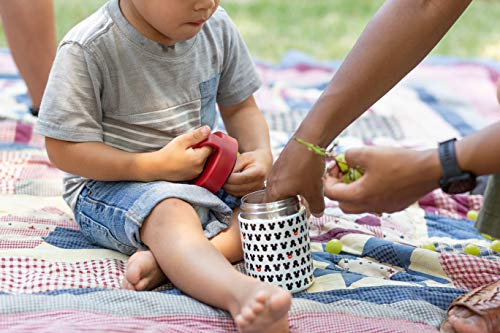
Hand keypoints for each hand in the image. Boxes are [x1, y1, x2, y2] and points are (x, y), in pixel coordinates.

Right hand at [146, 126, 212, 181]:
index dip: (206, 141)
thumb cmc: (167, 154)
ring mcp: (196, 174)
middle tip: (188, 146)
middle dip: (201, 148)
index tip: (197, 139)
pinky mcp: (192, 177)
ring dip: (198, 155)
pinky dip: (194, 162)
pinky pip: (198, 167)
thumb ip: (196, 135)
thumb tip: (208, 129)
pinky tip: (184, 160)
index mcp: (199, 158)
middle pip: (208, 154)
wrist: (156, 168)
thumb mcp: (181, 141)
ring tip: (185, 153)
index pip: (211, 147)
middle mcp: (200, 168)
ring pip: (203, 161)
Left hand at [223, 149, 272, 196]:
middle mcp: (259, 184)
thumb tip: (224, 174)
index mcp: (259, 172)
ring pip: (236, 193)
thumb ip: (235, 166)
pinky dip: (231, 190)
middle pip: (238, 188)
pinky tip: (228, 183)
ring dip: (227, 188)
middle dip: (227, 183)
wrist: (263, 163)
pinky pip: (238, 194)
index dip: (230, 178)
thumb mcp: (244, 157)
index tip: (221, 174)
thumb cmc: (253, 158)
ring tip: (223, 180)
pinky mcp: (251, 194)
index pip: (242, 178)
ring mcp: (256, 190)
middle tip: (219, 177)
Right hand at [264, 140, 325, 216]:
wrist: (309, 139)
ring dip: (290, 193)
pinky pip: (285, 177)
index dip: (276, 217)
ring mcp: (276, 170)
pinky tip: (305, 180)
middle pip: (275, 199)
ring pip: (281, 187)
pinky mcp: (283, 162)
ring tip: (303, 195)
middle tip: (296, 210)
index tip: (286, 221)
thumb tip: (317, 214)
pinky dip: (293, 182)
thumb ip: (316, 206)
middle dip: (285, 205)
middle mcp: (271, 181)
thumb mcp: (315, 191)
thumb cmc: (308, 167)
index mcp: (274, 192)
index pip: (268, 211)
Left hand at [324, 146, 440, 213]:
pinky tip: (377, 178)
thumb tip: (345, 160)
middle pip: (343, 204)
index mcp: (359, 196)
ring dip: (354, 191)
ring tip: (360, 173)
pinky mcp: (394, 206)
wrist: (429, 170)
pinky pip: (374, 203)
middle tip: (344, 172)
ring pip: (359, 206)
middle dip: (339, 188)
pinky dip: (369, 193)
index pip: (331, 193)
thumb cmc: (398, 161)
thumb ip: (349, 156)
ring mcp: (383, 209)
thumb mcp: (368, 152)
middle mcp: (369, 207)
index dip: (328, 179)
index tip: (335, 166)